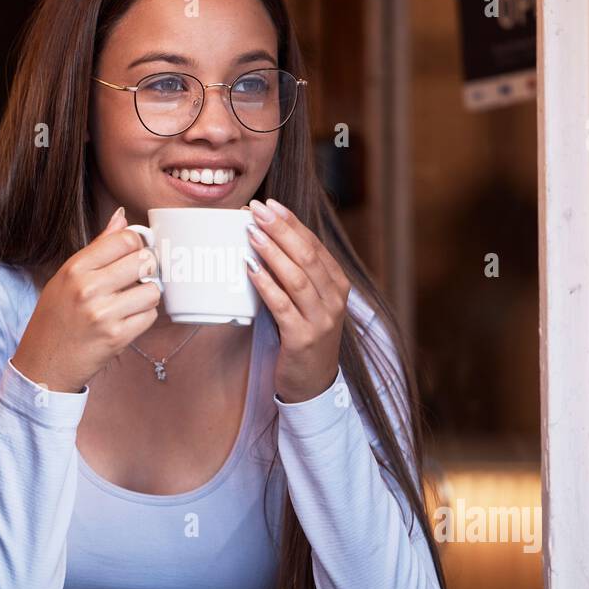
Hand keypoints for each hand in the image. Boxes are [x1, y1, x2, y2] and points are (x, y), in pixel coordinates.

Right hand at [11, 206, 160, 392]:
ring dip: (147, 296)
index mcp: (74, 269)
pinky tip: (127, 320)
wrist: (43, 365)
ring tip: (130, 301)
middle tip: (137, 278)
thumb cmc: (55, 318)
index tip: (134, 253)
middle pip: (144, 261)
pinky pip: (150, 316)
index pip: (124, 239)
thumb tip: (122, 216)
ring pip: (152, 290)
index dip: (136, 244)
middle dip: (146, 269)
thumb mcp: (65, 277)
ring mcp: (103, 314)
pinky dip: (143, 317)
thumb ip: (97, 247)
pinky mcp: (117, 338)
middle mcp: (88, 289)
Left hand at [245, 198, 351, 403]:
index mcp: (338, 285)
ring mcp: (321, 319)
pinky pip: (282, 305)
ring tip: (251, 233)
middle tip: (256, 210)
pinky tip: (250, 268)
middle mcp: (334, 299)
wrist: (313, 383)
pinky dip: (266, 284)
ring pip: (297, 277)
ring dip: (272, 251)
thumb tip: (264, 236)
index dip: (291, 223)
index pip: (314, 246)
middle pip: (306, 256)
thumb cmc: (304, 335)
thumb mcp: (309, 301)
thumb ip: (296, 273)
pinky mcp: (303, 338)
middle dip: (280, 229)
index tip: (269, 204)